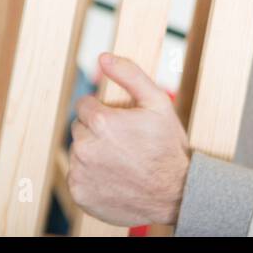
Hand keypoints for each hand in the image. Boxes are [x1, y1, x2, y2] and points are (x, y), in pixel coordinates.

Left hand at [67, 53, 190, 227]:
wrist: (175, 194)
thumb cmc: (168, 148)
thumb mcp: (158, 102)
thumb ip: (129, 74)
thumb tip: (103, 58)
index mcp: (100, 121)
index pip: (84, 105)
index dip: (104, 112)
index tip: (120, 123)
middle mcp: (85, 147)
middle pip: (79, 128)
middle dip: (96, 131)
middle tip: (122, 143)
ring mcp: (80, 172)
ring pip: (77, 152)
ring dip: (93, 153)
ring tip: (120, 161)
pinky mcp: (79, 193)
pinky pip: (77, 176)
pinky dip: (90, 176)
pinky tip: (113, 178)